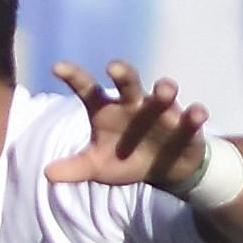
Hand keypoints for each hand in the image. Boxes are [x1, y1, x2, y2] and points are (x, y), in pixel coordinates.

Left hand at [43, 61, 214, 194]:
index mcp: (107, 110)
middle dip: (123, 74)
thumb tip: (46, 174)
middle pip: (128, 83)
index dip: (74, 77)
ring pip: (164, 94)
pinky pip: (191, 116)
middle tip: (113, 68)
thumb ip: (74, 169)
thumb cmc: (125, 159)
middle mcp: (134, 104)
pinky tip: (196, 114)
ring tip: (163, 91)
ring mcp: (161, 111)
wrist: (162, 170)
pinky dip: (195, 114)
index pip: (88, 90)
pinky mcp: (186, 124)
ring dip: (164, 90)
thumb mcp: (97, 167)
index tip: (57, 68)